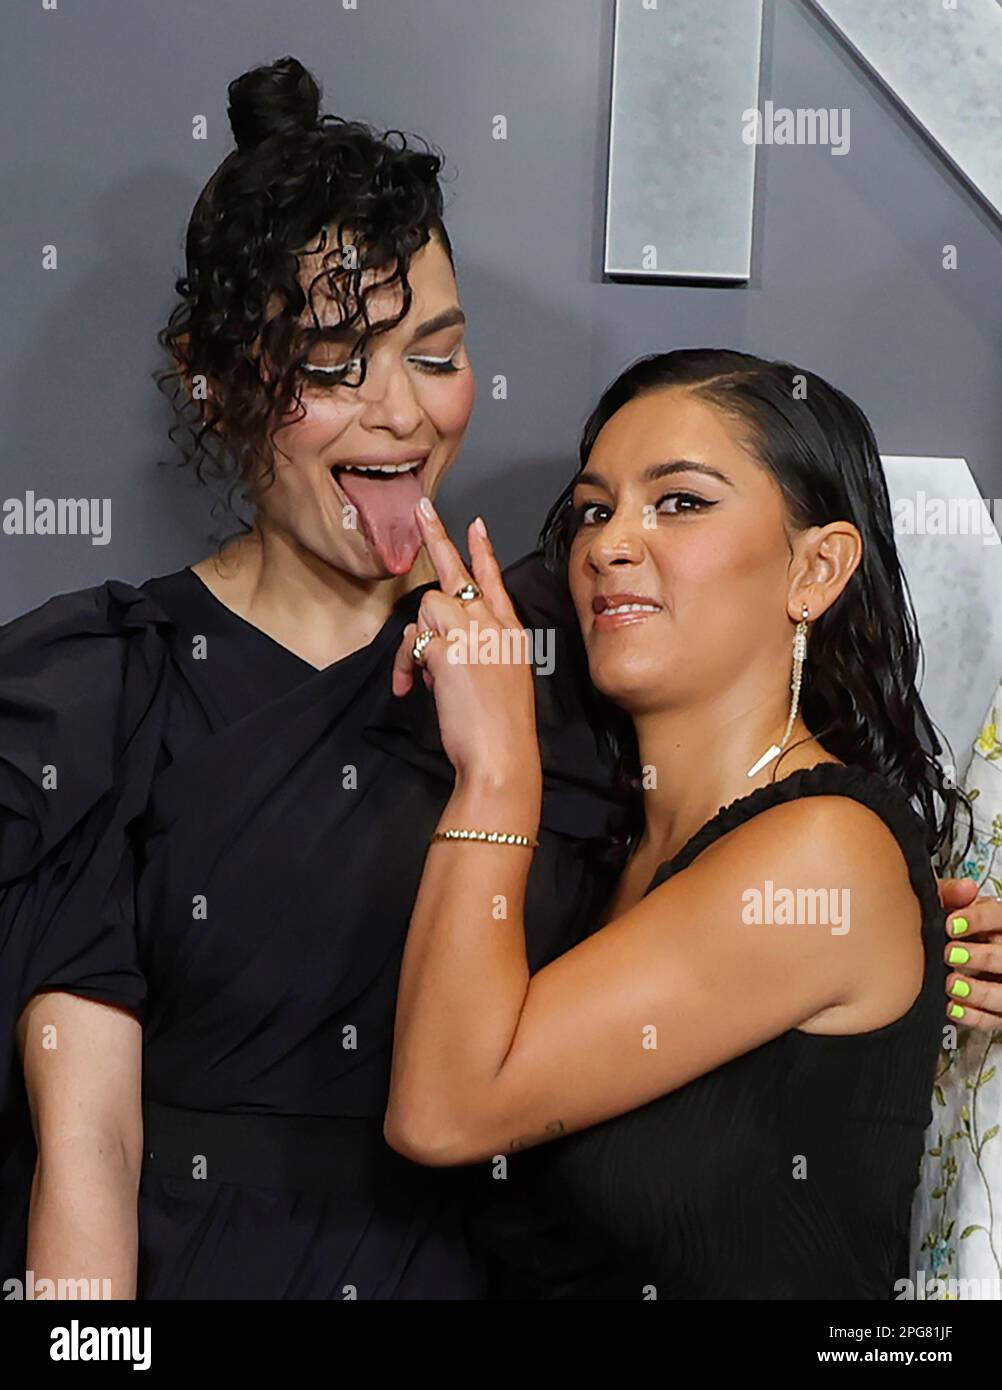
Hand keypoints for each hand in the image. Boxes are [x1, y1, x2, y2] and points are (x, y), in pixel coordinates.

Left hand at [392, 499, 541, 793]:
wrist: (503, 756)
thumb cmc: (501, 728)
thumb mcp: (500, 678)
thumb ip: (475, 651)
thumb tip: (439, 646)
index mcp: (510, 632)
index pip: (495, 580)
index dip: (483, 551)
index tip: (476, 525)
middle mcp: (493, 624)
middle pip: (458, 574)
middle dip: (436, 537)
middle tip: (421, 510)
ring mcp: (472, 633)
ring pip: (427, 607)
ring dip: (414, 641)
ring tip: (419, 678)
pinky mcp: (447, 650)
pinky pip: (412, 641)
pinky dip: (406, 665)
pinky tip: (414, 688)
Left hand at [939, 877, 1001, 1031]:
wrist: (966, 958)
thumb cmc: (963, 929)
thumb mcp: (957, 908)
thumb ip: (953, 896)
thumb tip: (964, 888)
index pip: (1000, 916)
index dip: (977, 920)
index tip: (950, 923)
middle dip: (980, 957)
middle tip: (950, 954)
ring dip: (979, 991)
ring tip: (951, 984)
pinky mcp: (1000, 1010)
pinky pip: (994, 1020)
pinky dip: (973, 1016)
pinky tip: (953, 1008)